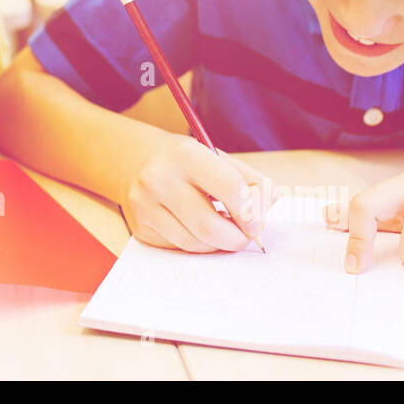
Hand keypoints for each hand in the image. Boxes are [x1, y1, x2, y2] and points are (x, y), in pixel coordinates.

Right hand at [122, 134, 273, 251]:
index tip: (258, 222)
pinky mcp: (140, 228)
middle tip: (246, 237)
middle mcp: (159, 180)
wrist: (133, 160)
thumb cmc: (184, 160)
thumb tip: (269, 206)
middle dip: (237, 238)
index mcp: (184, 155)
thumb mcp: (214, 156)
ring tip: (224, 230)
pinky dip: (197, 244)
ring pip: (194, 243)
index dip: (251, 211)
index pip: (230, 189)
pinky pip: (179, 247)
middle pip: (210, 226)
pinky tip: (198, 229)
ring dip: (218, 244)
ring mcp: (145, 206)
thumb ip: (248, 179)